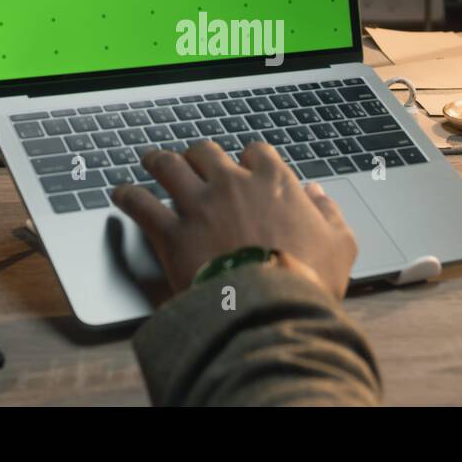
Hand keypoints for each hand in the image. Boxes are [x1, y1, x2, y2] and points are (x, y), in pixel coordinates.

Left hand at [112, 141, 357, 298]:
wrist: (268, 310)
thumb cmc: (307, 280)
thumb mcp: (340, 246)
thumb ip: (330, 213)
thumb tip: (318, 194)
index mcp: (273, 182)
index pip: (256, 152)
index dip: (247, 158)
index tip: (243, 167)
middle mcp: (232, 184)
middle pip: (207, 151)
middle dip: (198, 155)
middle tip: (191, 161)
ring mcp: (198, 205)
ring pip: (169, 166)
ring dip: (158, 161)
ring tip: (151, 160)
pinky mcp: (171, 231)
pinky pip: (141, 203)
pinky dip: (128, 196)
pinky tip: (121, 194)